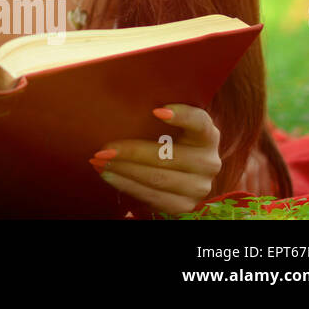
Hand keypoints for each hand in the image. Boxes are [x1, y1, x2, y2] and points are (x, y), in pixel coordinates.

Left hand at [91, 104, 222, 215]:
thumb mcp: (168, 128)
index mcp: (207, 136)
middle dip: (131, 152)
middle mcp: (208, 162)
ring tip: (100, 162)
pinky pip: (153, 196)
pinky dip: (126, 185)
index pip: (200, 123)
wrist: (180, 177)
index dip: (182, 116)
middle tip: (104, 149)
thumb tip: (115, 103)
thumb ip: (156, 117)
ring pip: (157, 178)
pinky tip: (109, 175)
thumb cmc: (166, 142)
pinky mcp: (185, 205)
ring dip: (124, 169)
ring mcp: (199, 187)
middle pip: (168, 156)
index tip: (156, 110)